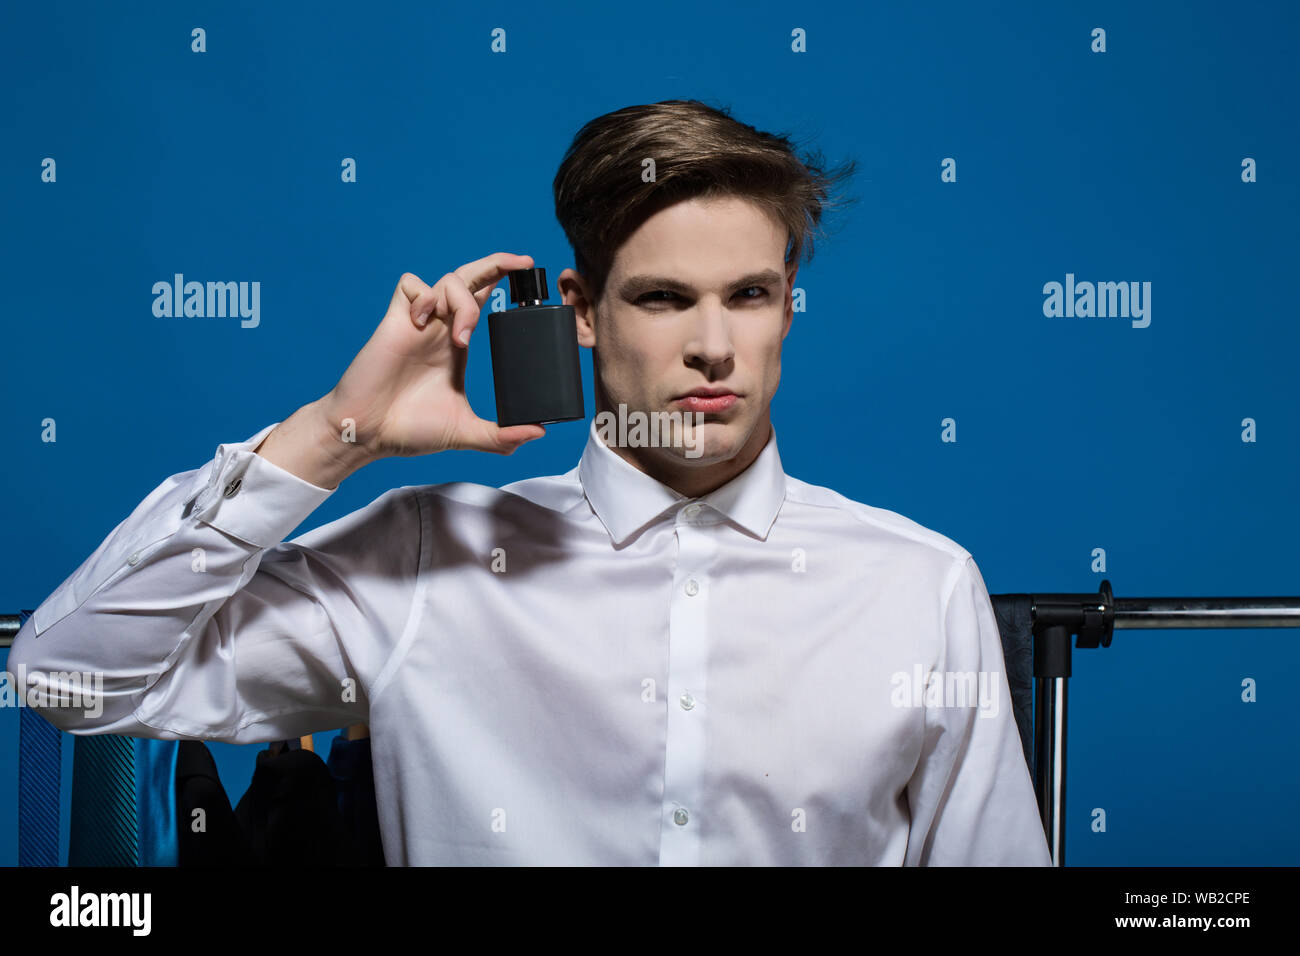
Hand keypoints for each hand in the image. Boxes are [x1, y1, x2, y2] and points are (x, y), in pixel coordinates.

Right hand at [319, 254, 546, 459]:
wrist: (368, 433)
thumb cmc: (408, 429)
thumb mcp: (464, 431)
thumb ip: (501, 435)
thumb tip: (539, 433)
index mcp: (457, 344)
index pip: (484, 298)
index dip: (505, 281)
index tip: (531, 276)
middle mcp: (440, 327)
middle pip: (471, 276)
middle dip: (497, 263)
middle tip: (523, 264)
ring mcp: (419, 322)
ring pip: (449, 280)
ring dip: (464, 302)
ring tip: (462, 338)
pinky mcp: (394, 321)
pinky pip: (411, 285)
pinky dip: (424, 297)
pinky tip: (423, 324)